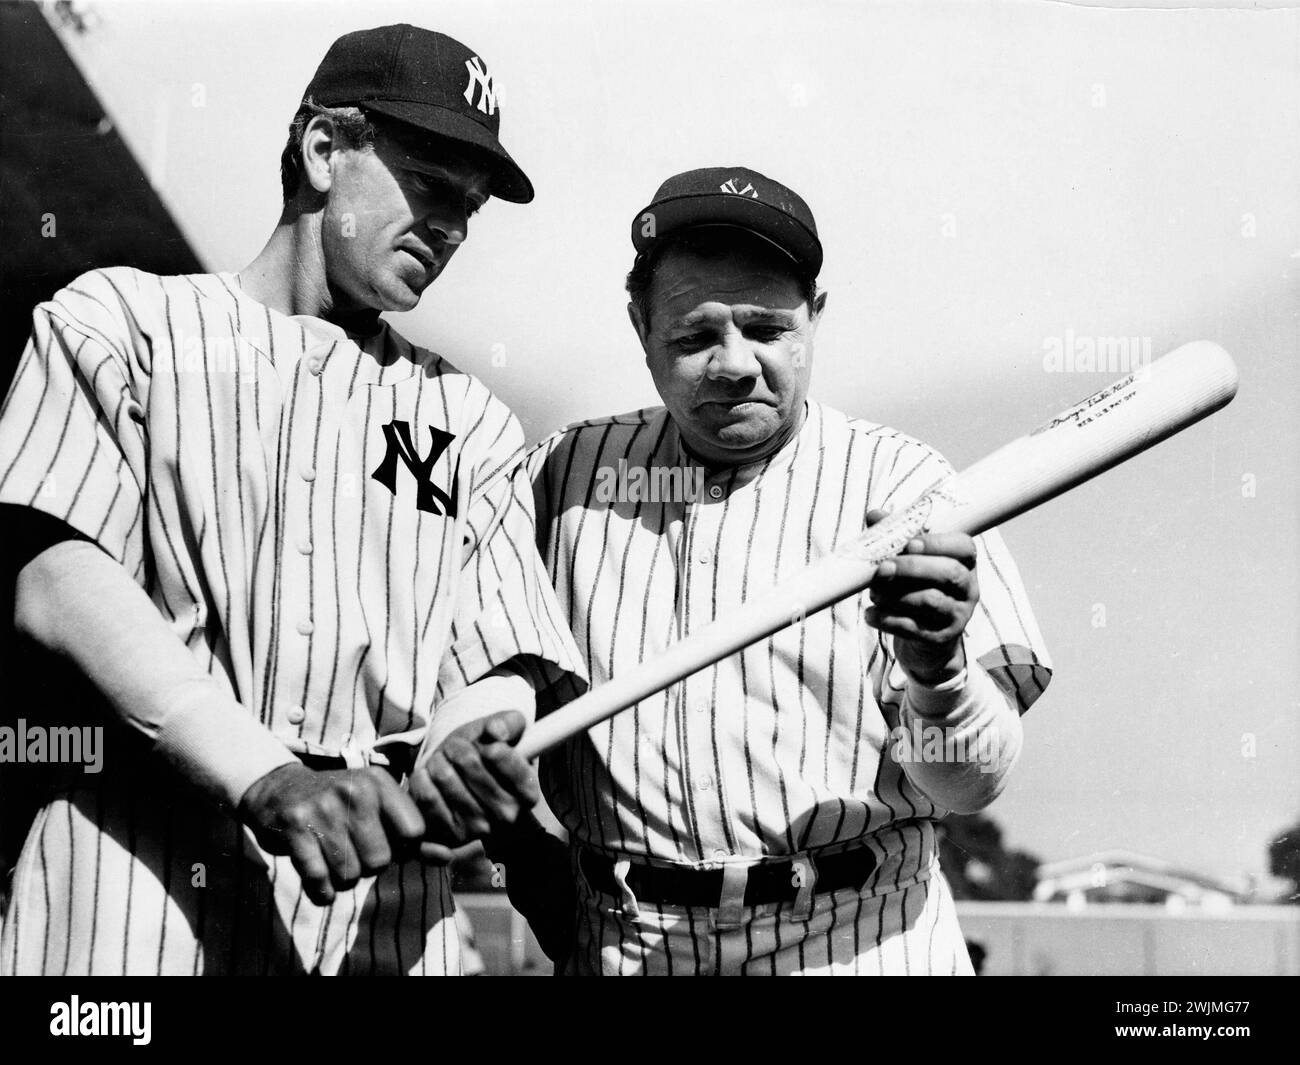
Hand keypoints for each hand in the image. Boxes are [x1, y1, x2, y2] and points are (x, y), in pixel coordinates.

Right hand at [238, 764, 425, 904]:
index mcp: (381, 782)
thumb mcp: (379, 811)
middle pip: (381, 860)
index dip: (402, 847)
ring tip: (331, 856)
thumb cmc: (340, 808)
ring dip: (341, 878)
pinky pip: (319, 881)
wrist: (279, 791)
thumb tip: (448, 857)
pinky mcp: (295, 827)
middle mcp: (355, 790)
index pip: (414, 832)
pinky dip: (321, 891)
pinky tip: (318, 876)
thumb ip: (414, 838)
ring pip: (350, 875)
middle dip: (367, 866)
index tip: (383, 839)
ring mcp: (323, 807)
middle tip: (351, 849)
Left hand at [409, 710, 538, 850]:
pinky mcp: (450, 834)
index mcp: (528, 792)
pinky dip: (423, 778)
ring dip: (437, 759)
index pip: (508, 762)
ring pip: (444, 775)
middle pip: (469, 761)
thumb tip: (496, 732)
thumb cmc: (485, 755)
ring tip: (443, 762)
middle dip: (457, 745)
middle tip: (456, 747)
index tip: (487, 743)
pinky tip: (429, 776)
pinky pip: (427, 796)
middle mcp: (508, 815)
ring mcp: (479, 828)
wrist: (463, 782)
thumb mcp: (503, 733)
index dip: (493, 747)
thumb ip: (508, 723)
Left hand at [864, 508, 978, 685]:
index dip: (937, 543)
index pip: (964, 547)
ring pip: (931, 601)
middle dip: (912, 568)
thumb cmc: (918, 587)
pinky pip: (914, 628)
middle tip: (883, 569)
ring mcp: (957, 615)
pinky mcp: (940, 638)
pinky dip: (888, 620)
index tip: (909, 543)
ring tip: (873, 592)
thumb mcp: (912, 561)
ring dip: (896, 595)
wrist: (927, 638)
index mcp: (964, 563)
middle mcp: (968, 589)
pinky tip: (870, 614)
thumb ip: (895, 536)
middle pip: (949, 574)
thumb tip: (874, 515)